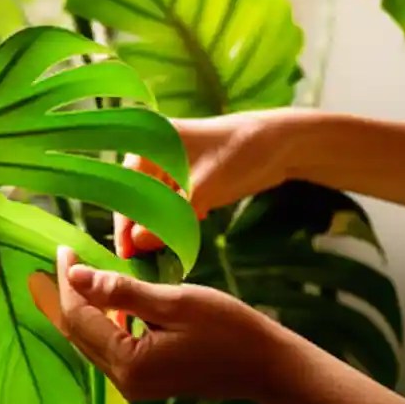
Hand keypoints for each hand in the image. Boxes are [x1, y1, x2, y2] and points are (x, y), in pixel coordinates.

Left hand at [27, 247, 287, 401]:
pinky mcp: (144, 380)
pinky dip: (102, 320)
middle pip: (77, 332)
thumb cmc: (228, 329)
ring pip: (90, 341)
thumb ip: (121, 290)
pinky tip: (107, 297)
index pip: (78, 317)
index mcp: (129, 364)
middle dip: (67, 293)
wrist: (265, 366)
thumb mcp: (174, 301)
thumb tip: (75, 274)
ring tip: (80, 270)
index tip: (64, 248)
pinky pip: (109, 347)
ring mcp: (134, 385)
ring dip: (82, 306)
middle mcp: (124, 381)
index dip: (66, 281)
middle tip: (66, 255)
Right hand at [115, 109, 305, 256]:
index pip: (125, 187)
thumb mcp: (204, 188)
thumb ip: (172, 217)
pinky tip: (181, 242)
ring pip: (154, 204)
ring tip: (159, 258)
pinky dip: (173, 223)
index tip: (127, 253)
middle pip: (136, 197)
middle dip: (139, 228)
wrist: (280, 145)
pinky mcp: (188, 178)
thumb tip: (138, 244)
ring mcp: (172, 166)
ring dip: (157, 229)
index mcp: (151, 142)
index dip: (124, 221)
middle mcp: (155, 151)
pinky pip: (171, 205)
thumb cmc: (241, 154)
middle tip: (142, 261)